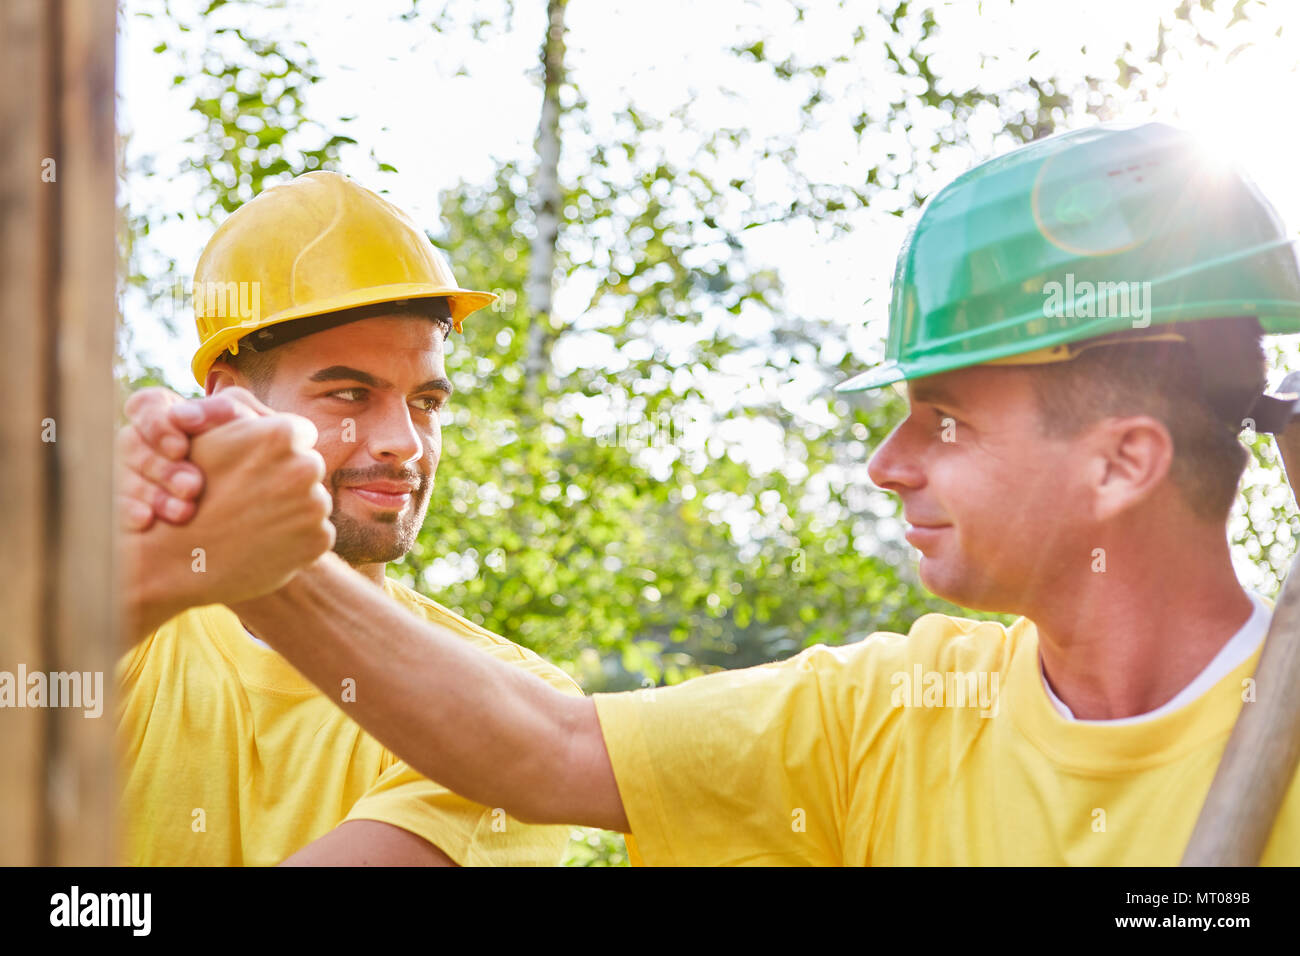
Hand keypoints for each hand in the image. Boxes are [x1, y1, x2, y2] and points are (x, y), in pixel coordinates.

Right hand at [117, 387, 272, 530]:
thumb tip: (181, 415)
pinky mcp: (134, 504)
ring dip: (152, 494)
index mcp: (169, 414)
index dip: (155, 425)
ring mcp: (136, 474)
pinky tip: (146, 521)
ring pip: (126, 477)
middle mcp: (146, 442)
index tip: (181, 448)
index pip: (145, 406)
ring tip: (184, 512)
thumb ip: (223, 409)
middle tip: (192, 487)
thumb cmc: (259, 446)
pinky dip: (129, 511)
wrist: (271, 491)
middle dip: (162, 468)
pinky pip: (119, 505)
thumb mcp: (250, 423)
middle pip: (134, 445)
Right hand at [122, 411, 335, 640]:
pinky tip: (264, 542)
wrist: (176, 561)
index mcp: (281, 434)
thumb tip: (275, 419)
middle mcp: (306, 466)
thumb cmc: (181, 492)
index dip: (278, 448)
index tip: (259, 462)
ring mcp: (316, 505)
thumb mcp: (205, 439)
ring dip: (292, 508)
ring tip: (253, 521)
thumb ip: (244, 419)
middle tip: (253, 495)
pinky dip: (296, 538)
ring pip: (313, 500)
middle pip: (308, 466)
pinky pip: (314, 531)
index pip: (300, 433)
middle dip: (288, 477)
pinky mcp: (319, 539)